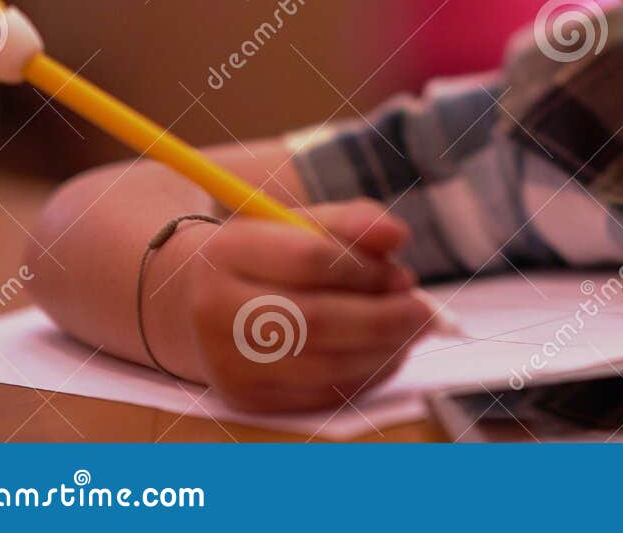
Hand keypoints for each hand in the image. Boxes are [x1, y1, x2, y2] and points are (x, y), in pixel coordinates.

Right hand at [155, 200, 434, 411]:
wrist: (198, 304)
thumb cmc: (269, 255)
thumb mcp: (304, 222)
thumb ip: (355, 222)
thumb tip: (398, 237)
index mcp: (229, 253)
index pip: (309, 261)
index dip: (366, 269)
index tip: (402, 271)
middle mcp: (217, 310)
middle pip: (316, 321)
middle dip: (384, 318)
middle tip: (425, 311)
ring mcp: (227, 362)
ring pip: (322, 365)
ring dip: (382, 351)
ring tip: (411, 331)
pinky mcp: (245, 400)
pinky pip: (318, 395)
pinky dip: (365, 376)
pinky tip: (386, 355)